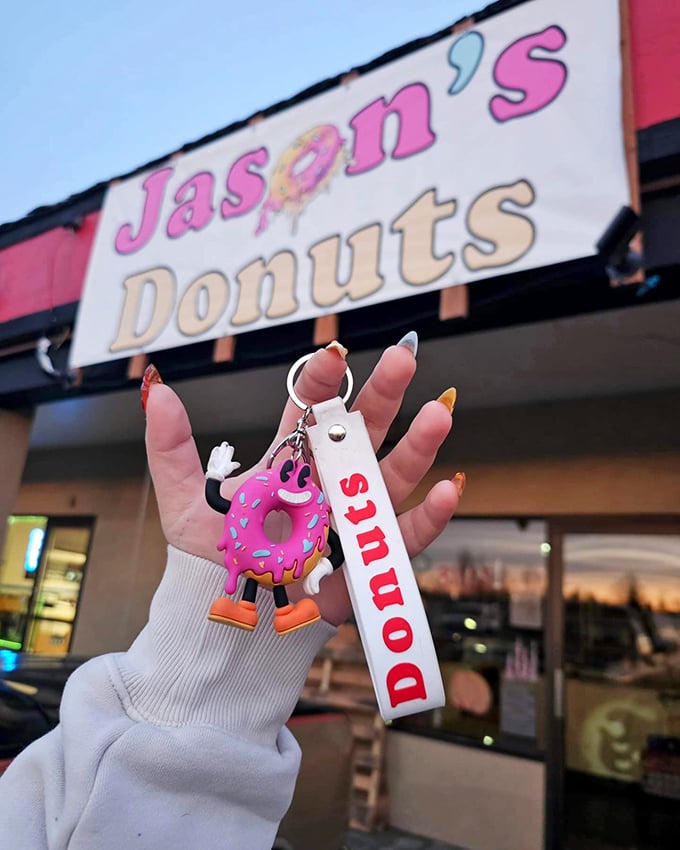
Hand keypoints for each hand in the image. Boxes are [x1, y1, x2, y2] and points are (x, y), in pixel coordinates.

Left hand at [143, 337, 459, 624]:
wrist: (227, 619)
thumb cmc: (211, 558)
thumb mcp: (183, 498)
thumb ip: (171, 445)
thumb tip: (156, 389)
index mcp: (292, 462)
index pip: (313, 412)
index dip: (324, 381)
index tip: (335, 353)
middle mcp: (328, 482)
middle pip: (363, 432)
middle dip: (385, 395)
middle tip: (405, 357)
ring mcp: (351, 518)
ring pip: (391, 476)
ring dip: (418, 445)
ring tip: (440, 411)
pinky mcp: (368, 560)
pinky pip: (402, 537)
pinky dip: (427, 517)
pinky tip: (447, 490)